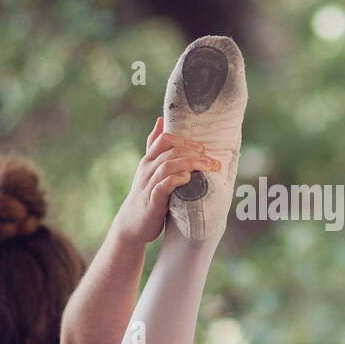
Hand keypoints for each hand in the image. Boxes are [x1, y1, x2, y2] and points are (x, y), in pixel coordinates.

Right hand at [113, 117, 220, 245]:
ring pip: (168, 166)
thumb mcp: (149, 168)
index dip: (185, 141)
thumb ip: (155, 146)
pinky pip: (163, 186)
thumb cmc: (146, 194)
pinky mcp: (152, 201)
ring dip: (190, 164)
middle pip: (171, 152)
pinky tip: (188, 178)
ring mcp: (148, 185)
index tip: (202, 148)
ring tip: (207, 167)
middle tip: (212, 160)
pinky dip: (176, 180)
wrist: (132, 223)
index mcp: (149, 160)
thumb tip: (160, 120)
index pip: (164, 140)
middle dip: (194, 153)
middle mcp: (147, 169)